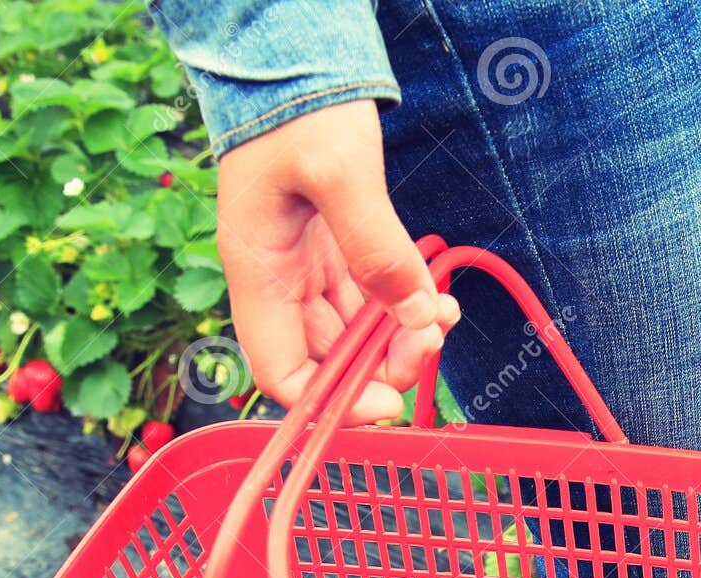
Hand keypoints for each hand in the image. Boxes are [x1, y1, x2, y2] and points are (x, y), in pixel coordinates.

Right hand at [216, 100, 459, 423]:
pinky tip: (435, 297)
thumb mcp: (340, 172)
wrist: (290, 51)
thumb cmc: (299, 103)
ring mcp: (303, 267)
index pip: (282, 375)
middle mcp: (277, 282)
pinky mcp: (330, 248)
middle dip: (379, 366)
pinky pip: (366, 298)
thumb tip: (415, 319)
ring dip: (397, 337)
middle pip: (325, 361)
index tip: (388, 402)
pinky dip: (401, 306)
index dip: (332, 403)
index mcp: (258, 274)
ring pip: (351, 333)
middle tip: (430, 342)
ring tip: (442, 316)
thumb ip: (377, 250)